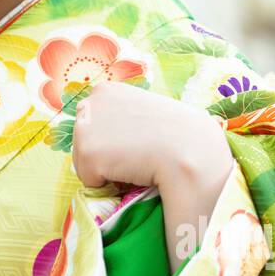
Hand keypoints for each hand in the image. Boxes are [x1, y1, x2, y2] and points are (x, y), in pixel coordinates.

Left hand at [72, 81, 234, 272]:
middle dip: (107, 155)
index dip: (115, 141)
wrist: (191, 149)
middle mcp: (89, 103)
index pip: (93, 126)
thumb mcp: (145, 111)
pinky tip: (133, 171)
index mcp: (105, 90)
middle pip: (83, 144)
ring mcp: (86, 127)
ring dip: (108, 170)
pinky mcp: (87, 153)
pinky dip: (109, 185)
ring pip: (84, 164)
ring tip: (137, 161)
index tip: (138, 141)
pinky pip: (90, 182)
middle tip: (138, 153)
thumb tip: (110, 136)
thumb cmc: (177, 133)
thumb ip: (122, 117)